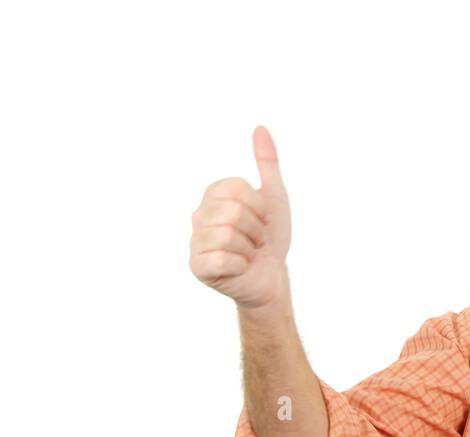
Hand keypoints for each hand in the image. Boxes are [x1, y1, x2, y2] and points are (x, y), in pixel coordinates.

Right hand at [189, 126, 292, 309]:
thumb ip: (267, 162)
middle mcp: (199, 215)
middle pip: (234, 211)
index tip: (261, 219)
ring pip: (228, 235)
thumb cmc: (270, 237)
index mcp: (214, 195)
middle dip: (256, 229)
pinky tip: (238, 267)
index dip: (259, 207)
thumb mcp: (274, 196)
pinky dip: (239, 265)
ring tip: (247, 253)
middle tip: (255, 239)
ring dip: (249, 249)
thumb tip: (260, 128)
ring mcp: (195, 240)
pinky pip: (221, 258)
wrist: (271, 275)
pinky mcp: (197, 266)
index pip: (238, 189)